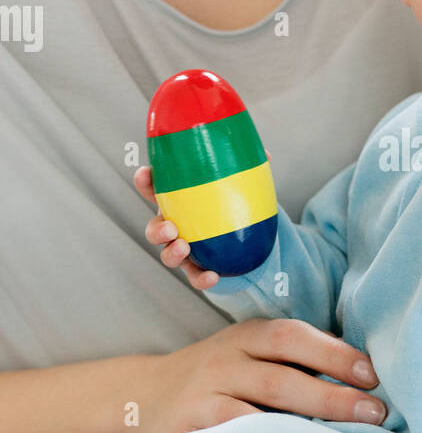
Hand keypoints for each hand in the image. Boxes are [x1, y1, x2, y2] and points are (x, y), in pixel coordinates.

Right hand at [134, 319, 386, 432]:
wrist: (143, 395)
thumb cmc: (220, 375)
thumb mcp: (249, 352)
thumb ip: (294, 358)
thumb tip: (365, 375)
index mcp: (247, 336)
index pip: (293, 335)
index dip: (334, 353)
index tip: (374, 374)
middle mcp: (225, 361)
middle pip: (281, 376)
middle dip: (332, 395)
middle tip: (376, 412)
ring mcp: (203, 396)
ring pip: (255, 411)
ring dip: (303, 427)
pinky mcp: (187, 431)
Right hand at [135, 156, 271, 289]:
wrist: (248, 240)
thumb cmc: (235, 205)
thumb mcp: (242, 186)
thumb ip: (248, 170)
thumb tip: (264, 154)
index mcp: (179, 202)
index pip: (155, 189)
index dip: (146, 181)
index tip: (145, 172)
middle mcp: (176, 227)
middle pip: (154, 229)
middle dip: (156, 229)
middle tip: (169, 228)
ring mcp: (185, 250)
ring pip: (168, 255)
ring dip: (171, 253)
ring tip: (183, 248)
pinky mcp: (199, 269)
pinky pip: (195, 277)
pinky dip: (201, 278)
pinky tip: (212, 276)